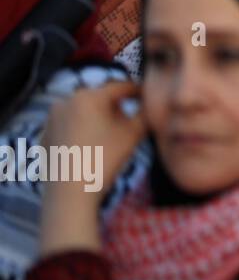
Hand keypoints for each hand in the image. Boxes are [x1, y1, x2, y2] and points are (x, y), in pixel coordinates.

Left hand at [42, 80, 147, 200]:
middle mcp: (66, 100)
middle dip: (116, 107)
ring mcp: (52, 118)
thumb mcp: (134, 134)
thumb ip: (146, 113)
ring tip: (109, 138)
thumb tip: (152, 105)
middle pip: (100, 98)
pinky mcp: (45, 135)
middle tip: (129, 123)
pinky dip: (81, 131)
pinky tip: (90, 148)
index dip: (138, 90)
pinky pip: (69, 126)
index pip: (120, 86)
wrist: (69, 193)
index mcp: (88, 96)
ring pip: (83, 112)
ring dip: (98, 119)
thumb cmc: (104, 159)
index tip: (149, 97)